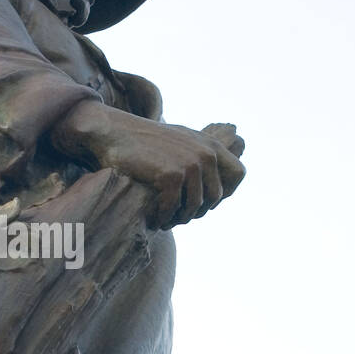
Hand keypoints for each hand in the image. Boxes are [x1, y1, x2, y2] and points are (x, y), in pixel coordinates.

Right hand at [51, 100, 245, 228]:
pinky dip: (163, 217)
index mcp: (210, 144)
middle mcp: (205, 153)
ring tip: (166, 221)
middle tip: (178, 215)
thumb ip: (200, 157)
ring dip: (179, 218)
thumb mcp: (181, 142)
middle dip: (197, 211)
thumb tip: (215, 189)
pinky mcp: (171, 174)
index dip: (225, 192)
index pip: (238, 174)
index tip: (205, 200)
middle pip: (215, 197)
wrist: (116, 132)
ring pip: (194, 207)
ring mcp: (189, 163)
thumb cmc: (145, 142)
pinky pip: (173, 207)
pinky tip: (155, 220)